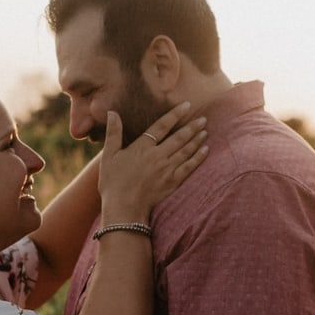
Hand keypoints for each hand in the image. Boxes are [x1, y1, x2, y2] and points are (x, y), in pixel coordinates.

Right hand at [98, 101, 207, 223]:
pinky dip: (198, 157)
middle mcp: (157, 156)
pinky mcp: (173, 182)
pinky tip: (206, 150)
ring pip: (186, 150)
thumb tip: (112, 112)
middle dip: (192, 126)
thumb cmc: (113, 183)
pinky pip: (189, 167)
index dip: (175, 114)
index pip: (162, 125)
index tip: (187, 105)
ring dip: (197, 140)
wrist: (124, 209)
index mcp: (142, 147)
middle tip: (203, 118)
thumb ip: (113, 133)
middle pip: (179, 137)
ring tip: (205, 131)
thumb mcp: (109, 156)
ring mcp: (167, 169)